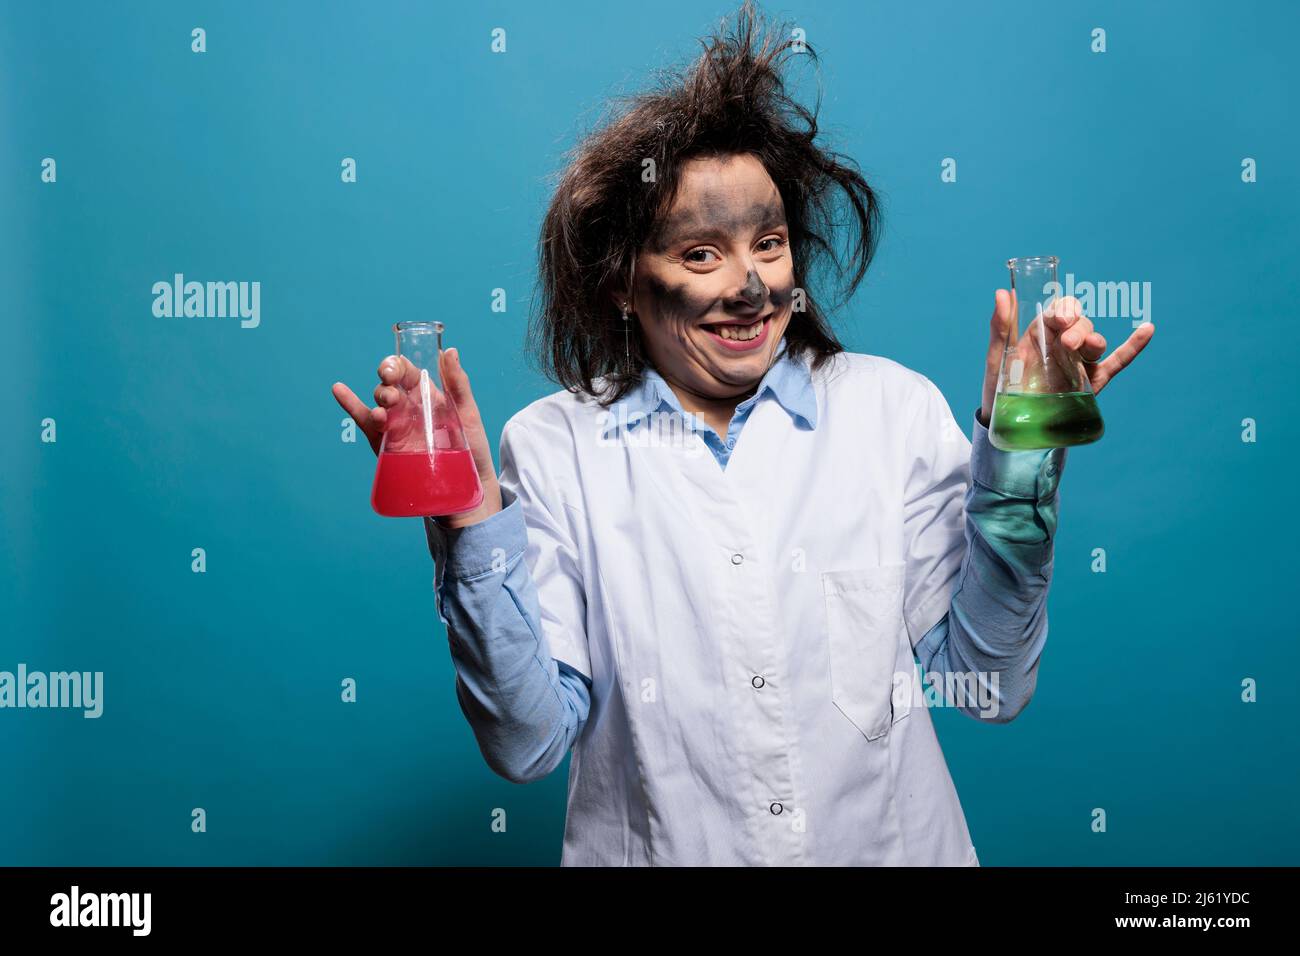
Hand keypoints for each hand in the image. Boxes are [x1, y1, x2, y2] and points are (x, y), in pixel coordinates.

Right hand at [331, 348, 502, 526]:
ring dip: (378, 398)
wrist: (466, 484)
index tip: (394, 369)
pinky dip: (350, 405)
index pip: (406, 371)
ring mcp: (395, 423)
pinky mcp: (384, 442)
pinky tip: (339, 390)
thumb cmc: (471, 446)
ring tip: (385, 409)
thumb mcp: (468, 412)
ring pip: (378, 401)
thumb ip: (458, 383)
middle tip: (391, 387)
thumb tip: (449, 351)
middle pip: (389, 383)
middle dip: (385, 379)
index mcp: (427, 393)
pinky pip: (364, 421)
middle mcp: (408, 405)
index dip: (397, 365)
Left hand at [979, 290, 1155, 427]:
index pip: (1060, 311)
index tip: (1061, 321)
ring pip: (1096, 342)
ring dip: (1094, 340)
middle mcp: (1063, 344)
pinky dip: (1134, 347)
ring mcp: (1079, 362)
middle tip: (1067, 343)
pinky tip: (1147, 330)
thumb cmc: (1000, 388)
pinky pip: (1118, 362)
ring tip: (1085, 347)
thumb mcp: (997, 357)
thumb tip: (1002, 293)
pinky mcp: (1092, 382)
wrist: (1011, 424)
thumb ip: (1000, 326)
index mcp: (1041, 333)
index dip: (1065, 311)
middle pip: (1081, 324)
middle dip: (1078, 329)